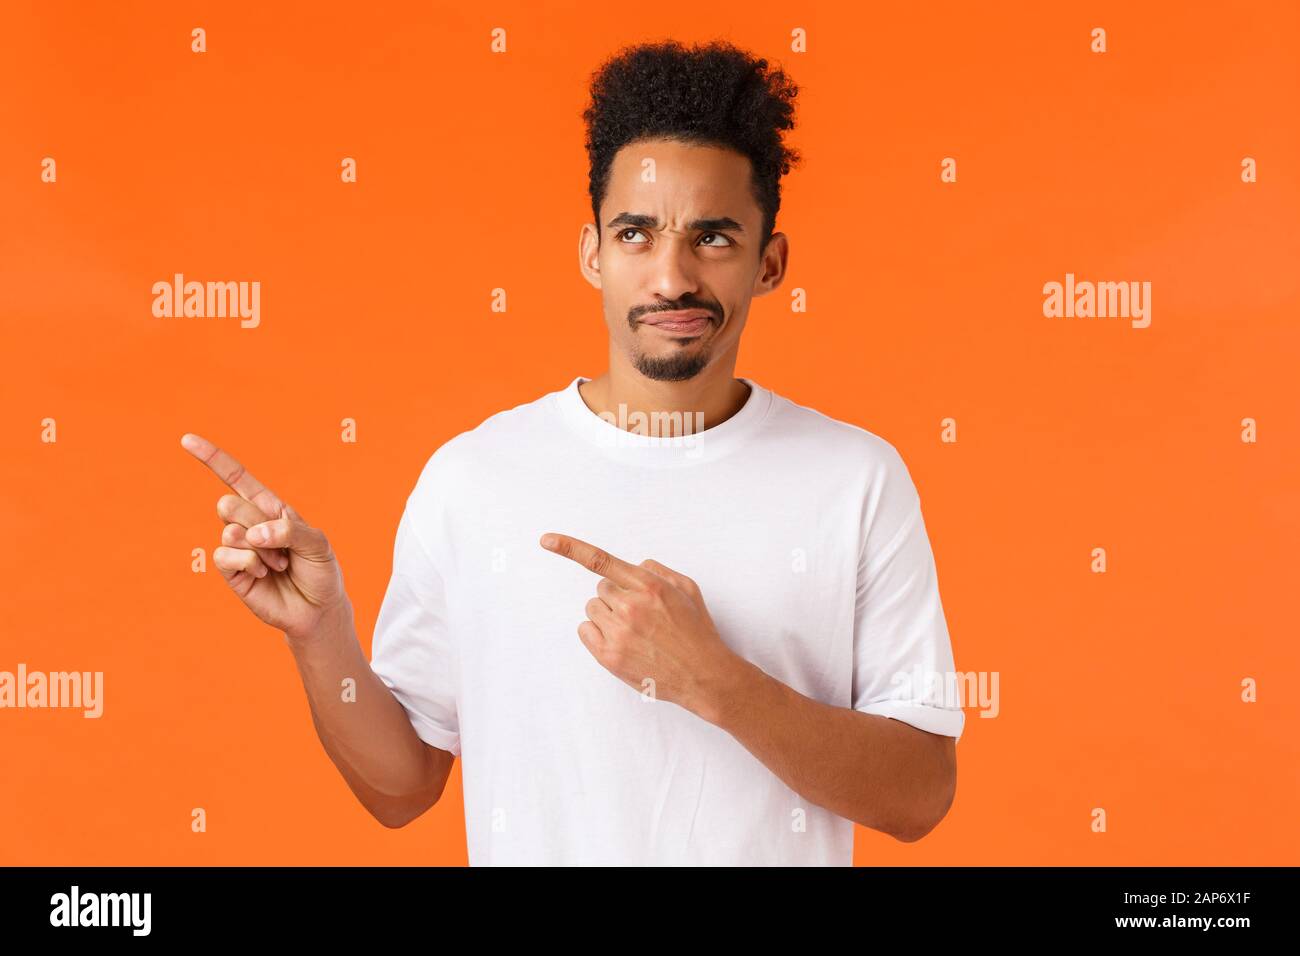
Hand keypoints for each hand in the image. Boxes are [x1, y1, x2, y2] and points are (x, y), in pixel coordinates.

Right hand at [181, 432, 347, 643]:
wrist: (318, 609)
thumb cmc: (320, 571)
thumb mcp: (318, 544)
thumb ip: (290, 531)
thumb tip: (253, 533)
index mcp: (269, 507)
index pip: (236, 478)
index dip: (212, 458)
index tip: (187, 440)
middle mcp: (249, 523)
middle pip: (228, 504)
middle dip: (257, 525)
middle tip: (282, 548)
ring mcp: (237, 547)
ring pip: (229, 531)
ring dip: (261, 550)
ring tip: (279, 564)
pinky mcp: (231, 572)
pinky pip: (225, 556)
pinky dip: (250, 563)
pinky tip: (265, 574)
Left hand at [538, 532, 740, 716]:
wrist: (704, 675)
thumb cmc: (697, 631)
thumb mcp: (687, 589)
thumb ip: (657, 571)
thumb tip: (633, 566)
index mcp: (649, 586)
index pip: (601, 561)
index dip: (570, 548)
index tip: (546, 539)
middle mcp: (630, 606)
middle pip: (601, 588)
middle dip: (617, 597)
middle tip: (641, 615)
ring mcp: (618, 633)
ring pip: (593, 609)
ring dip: (608, 615)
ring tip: (635, 631)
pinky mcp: (609, 656)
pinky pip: (585, 630)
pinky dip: (598, 633)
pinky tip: (622, 642)